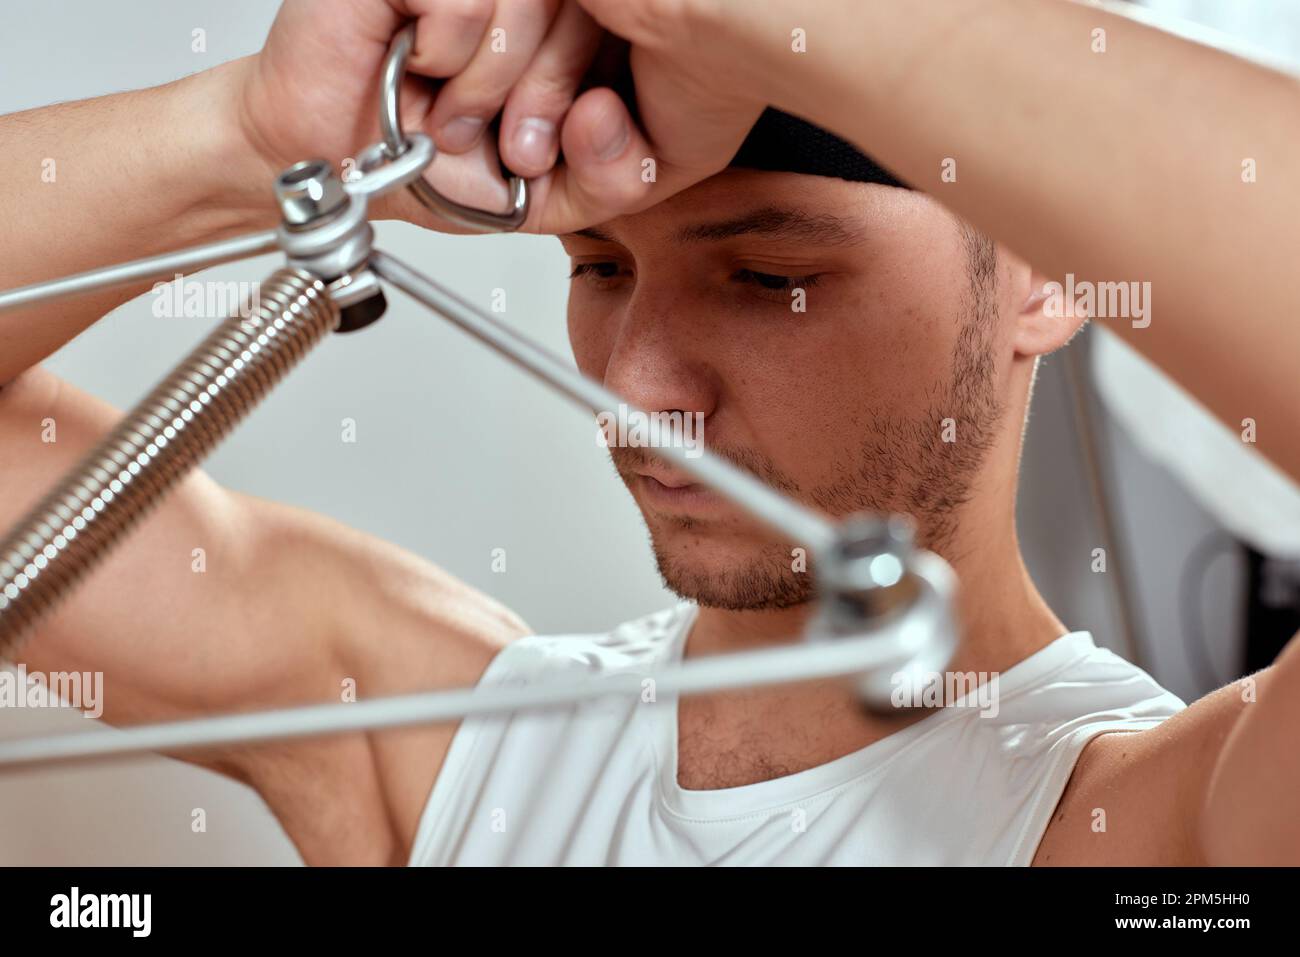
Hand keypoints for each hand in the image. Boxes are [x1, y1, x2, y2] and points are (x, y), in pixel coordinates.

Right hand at [232, 0, 761, 233]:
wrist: (330, 165)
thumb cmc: (423, 168)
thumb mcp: (543, 194)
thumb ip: (609, 175)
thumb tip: (623, 119)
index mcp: (559, 33)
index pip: (617, 37)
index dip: (597, 102)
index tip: (553, 147)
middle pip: (583, 16)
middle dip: (547, 100)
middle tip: (502, 141)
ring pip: (530, 3)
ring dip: (492, 82)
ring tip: (451, 110)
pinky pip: (468, 2)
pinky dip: (447, 54)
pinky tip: (419, 64)